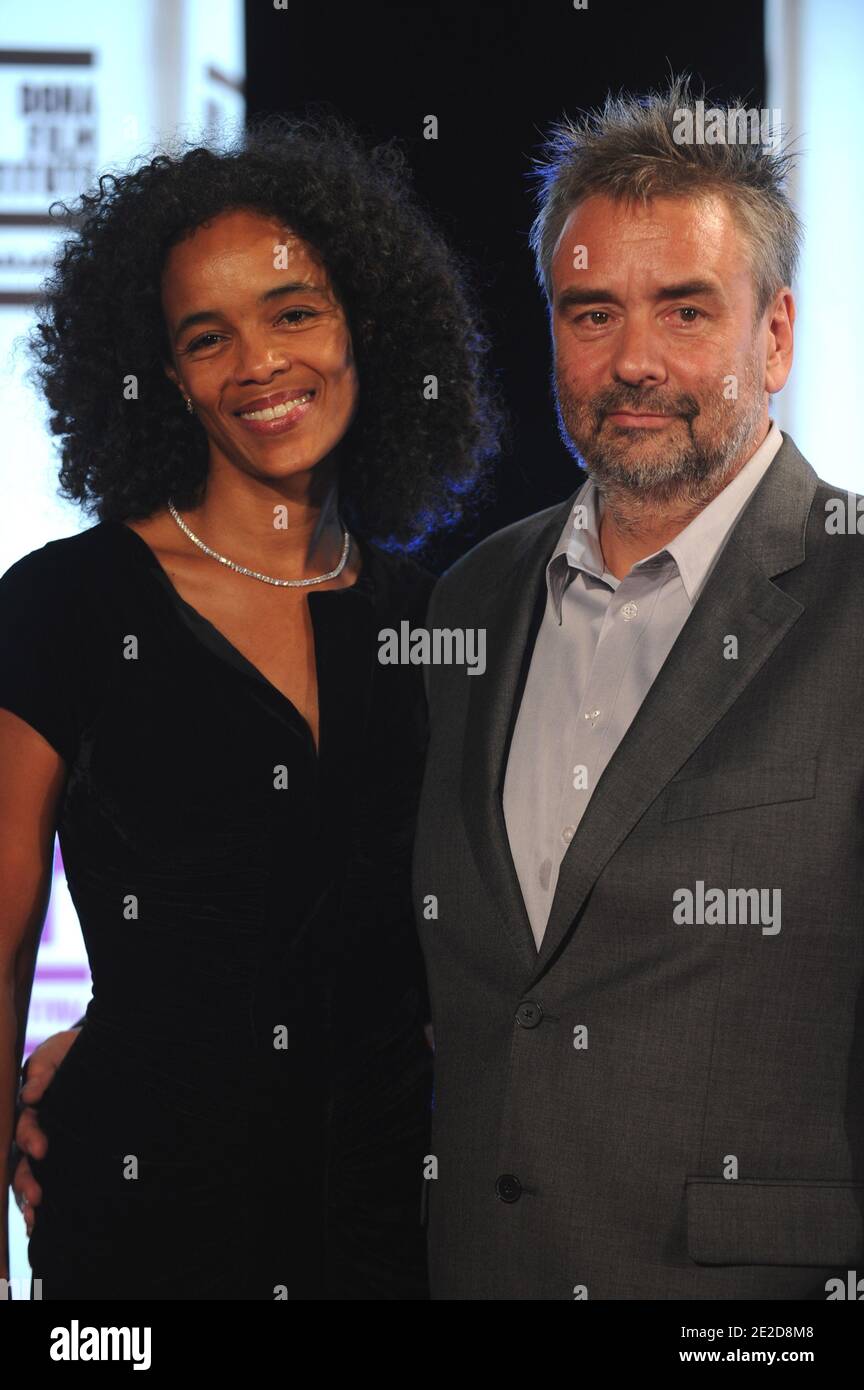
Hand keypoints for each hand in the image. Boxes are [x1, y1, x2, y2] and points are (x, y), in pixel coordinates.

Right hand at [12, 1028, 79, 1234]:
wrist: (101, 1053)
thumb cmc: (73, 1053)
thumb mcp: (56, 1053)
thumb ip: (42, 1070)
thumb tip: (28, 1095)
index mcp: (30, 1107)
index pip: (24, 1127)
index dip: (29, 1138)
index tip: (41, 1150)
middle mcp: (34, 1129)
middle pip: (20, 1160)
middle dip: (25, 1180)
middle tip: (37, 1197)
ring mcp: (47, 1142)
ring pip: (27, 1175)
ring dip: (26, 1197)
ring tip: (34, 1216)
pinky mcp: (63, 1155)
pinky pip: (48, 1181)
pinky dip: (40, 1204)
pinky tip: (38, 1224)